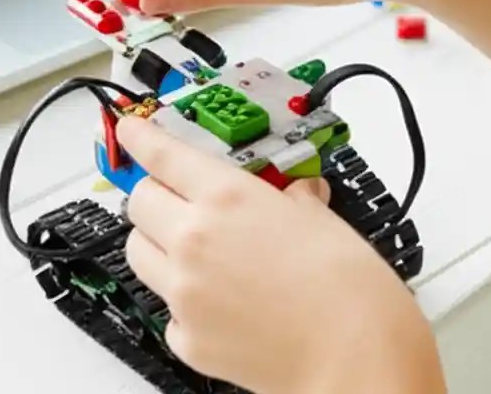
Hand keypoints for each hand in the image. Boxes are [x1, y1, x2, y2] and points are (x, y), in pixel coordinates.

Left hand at [118, 117, 445, 393]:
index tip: (132, 131)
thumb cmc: (350, 290)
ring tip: (198, 252)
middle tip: (180, 200)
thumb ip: (291, 199)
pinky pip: (167, 308)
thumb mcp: (322, 220)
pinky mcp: (186, 338)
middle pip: (140, 202)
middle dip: (156, 195)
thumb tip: (294, 192)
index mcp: (227, 196)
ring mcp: (184, 292)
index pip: (162, 155)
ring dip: (158, 244)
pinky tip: (222, 304)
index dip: (141, 138)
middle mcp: (193, 239)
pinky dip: (185, 302)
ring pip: (139, 253)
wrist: (357, 359)